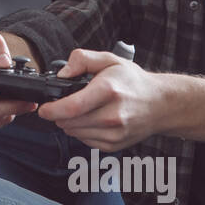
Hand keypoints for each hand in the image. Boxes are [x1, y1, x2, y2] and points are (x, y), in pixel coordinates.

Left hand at [36, 49, 166, 151]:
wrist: (161, 104)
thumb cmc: (134, 82)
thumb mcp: (110, 59)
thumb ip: (82, 59)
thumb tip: (62, 73)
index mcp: (109, 91)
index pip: (72, 107)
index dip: (52, 110)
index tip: (43, 109)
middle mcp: (113, 115)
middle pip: (70, 122)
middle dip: (59, 115)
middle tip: (62, 105)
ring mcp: (114, 133)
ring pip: (75, 133)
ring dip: (69, 123)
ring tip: (80, 110)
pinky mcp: (114, 144)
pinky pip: (85, 141)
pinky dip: (82, 131)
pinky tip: (91, 119)